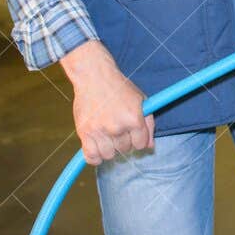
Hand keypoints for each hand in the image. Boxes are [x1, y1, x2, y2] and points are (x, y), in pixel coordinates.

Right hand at [60, 41, 154, 164]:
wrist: (94, 76)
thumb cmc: (119, 88)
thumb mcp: (141, 100)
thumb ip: (148, 124)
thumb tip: (150, 146)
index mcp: (134, 119)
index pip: (140, 144)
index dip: (138, 140)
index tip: (132, 133)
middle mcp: (117, 127)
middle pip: (125, 149)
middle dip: (124, 142)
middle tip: (118, 129)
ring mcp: (100, 131)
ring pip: (109, 155)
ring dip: (110, 149)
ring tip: (107, 136)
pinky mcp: (84, 132)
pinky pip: (91, 157)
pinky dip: (95, 158)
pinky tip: (98, 149)